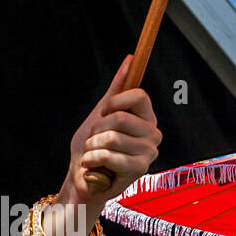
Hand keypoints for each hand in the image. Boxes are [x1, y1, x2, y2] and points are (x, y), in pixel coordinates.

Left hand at [60, 56, 160, 211]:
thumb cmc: (92, 147)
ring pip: (113, 137)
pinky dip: (92, 159)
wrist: (81, 177)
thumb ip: (117, 88)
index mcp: (146, 118)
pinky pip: (110, 155)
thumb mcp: (101, 113)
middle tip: (95, 140)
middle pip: (121, 116)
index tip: (104, 113)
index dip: (115, 102)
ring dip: (92, 146)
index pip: (139, 95)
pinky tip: (93, 166)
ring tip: (92, 154)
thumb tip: (130, 58)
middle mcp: (153, 134)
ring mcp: (149, 153)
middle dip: (97, 128)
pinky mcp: (139, 170)